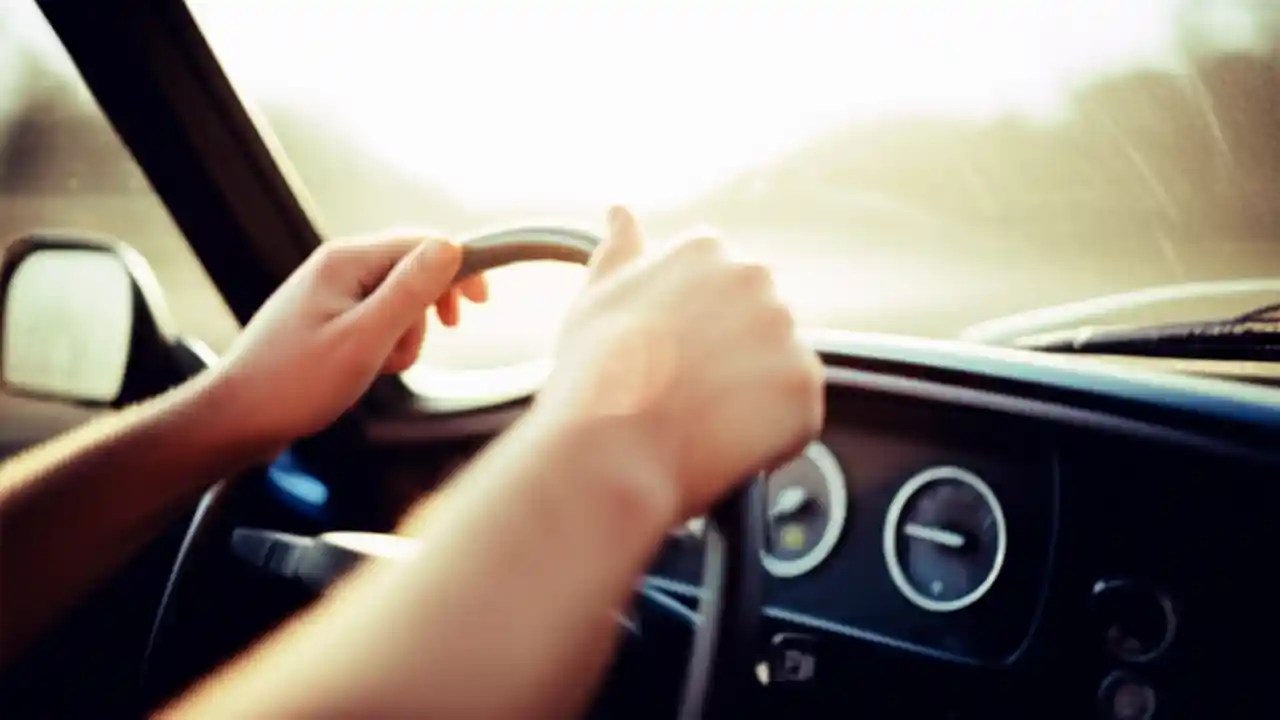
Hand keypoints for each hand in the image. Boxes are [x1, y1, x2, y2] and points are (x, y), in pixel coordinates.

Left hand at [205, 235, 487, 454]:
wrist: (237, 418)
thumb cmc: (294, 383)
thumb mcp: (364, 339)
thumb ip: (409, 292)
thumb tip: (451, 247)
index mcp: (346, 261)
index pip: (422, 244)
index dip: (459, 270)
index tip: (483, 304)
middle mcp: (338, 267)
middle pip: (412, 269)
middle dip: (428, 308)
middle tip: (445, 333)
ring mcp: (331, 293)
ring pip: (397, 299)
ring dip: (406, 333)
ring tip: (384, 365)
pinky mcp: (328, 318)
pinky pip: (377, 319)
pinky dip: (387, 342)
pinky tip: (371, 367)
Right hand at [531, 207, 823, 517]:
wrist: (610, 448)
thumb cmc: (592, 376)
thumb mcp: (596, 299)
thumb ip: (619, 251)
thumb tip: (621, 213)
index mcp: (705, 251)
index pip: (720, 287)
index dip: (694, 331)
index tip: (670, 359)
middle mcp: (755, 278)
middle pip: (756, 322)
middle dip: (732, 357)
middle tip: (688, 395)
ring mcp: (785, 331)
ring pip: (779, 368)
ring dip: (753, 395)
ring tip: (702, 422)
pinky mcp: (805, 387)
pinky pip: (798, 415)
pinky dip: (773, 436)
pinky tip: (725, 445)